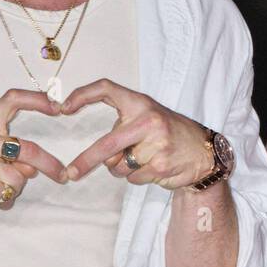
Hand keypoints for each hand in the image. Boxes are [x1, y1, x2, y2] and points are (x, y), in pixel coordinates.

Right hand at [0, 89, 66, 219]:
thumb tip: (34, 165)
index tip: (57, 106)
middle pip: (29, 149)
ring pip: (22, 176)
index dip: (38, 99)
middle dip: (50, 164)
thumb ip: (6, 147)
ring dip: (16, 186)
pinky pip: (11, 192)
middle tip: (61, 174)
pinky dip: (7, 198)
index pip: (12, 99)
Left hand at [60, 78, 212, 190]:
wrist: (204, 151)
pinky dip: (137, 177)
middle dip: (86, 160)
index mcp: (141, 103)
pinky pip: (132, 178)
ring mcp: (156, 143)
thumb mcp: (148, 119)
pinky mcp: (160, 165)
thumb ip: (122, 129)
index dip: (82, 95)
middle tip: (70, 173)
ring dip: (123, 169)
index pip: (106, 89)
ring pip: (119, 166)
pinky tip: (154, 167)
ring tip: (143, 159)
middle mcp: (148, 120)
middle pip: (107, 143)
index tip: (62, 107)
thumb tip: (98, 156)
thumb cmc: (170, 133)